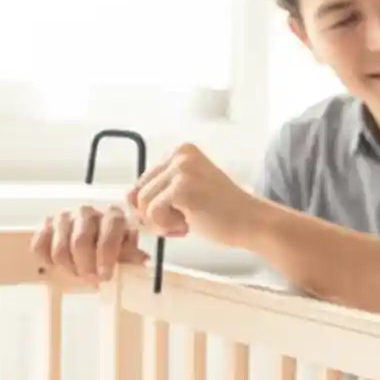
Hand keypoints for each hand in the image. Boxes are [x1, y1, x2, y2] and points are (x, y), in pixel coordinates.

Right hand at [30, 205, 148, 282]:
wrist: (91, 243)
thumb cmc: (112, 248)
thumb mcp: (127, 252)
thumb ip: (132, 255)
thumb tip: (142, 259)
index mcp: (113, 215)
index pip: (108, 234)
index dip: (106, 258)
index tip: (105, 275)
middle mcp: (88, 211)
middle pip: (80, 242)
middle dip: (85, 267)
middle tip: (90, 279)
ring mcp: (64, 217)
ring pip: (59, 249)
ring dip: (69, 268)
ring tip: (78, 273)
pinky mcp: (45, 225)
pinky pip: (39, 246)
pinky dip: (48, 261)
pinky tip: (60, 265)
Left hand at [126, 143, 258, 245]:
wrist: (253, 223)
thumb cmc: (221, 213)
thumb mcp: (183, 194)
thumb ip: (156, 192)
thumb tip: (126, 200)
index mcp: (180, 151)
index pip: (142, 183)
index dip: (157, 206)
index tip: (186, 209)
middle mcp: (179, 154)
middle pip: (139, 193)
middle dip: (158, 215)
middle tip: (189, 218)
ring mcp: (181, 169)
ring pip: (143, 205)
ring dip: (163, 222)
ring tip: (192, 219)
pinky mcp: (182, 187)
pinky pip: (153, 214)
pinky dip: (168, 227)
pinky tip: (192, 223)